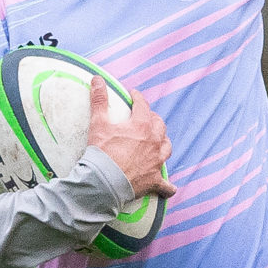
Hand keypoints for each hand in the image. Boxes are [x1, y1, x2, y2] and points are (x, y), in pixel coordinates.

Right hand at [85, 77, 175, 198]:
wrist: (104, 182)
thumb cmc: (102, 153)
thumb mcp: (98, 124)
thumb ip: (99, 100)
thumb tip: (97, 79)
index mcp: (142, 126)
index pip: (143, 105)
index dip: (137, 98)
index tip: (133, 95)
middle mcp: (154, 142)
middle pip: (159, 125)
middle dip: (153, 119)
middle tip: (145, 118)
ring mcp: (156, 161)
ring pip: (167, 147)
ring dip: (163, 143)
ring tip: (158, 142)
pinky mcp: (154, 180)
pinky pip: (166, 185)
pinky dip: (167, 186)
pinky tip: (169, 187)